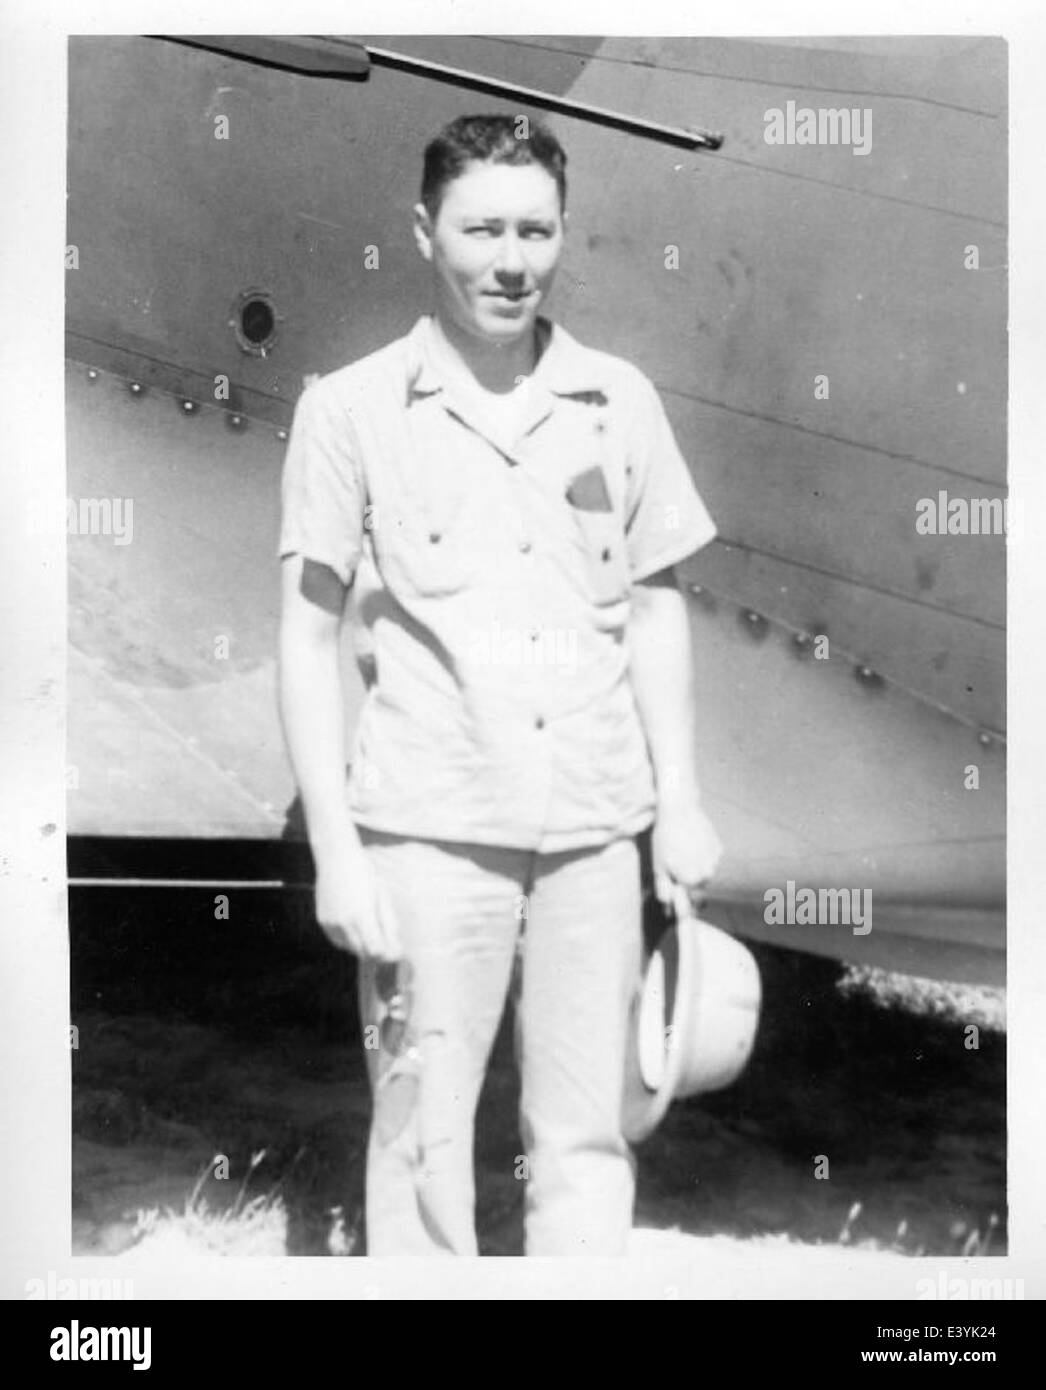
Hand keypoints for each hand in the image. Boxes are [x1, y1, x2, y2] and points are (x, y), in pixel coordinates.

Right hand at [313, 848, 401, 960]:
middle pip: (364, 953)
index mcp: (362, 915)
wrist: (337, 858)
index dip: (388, 954)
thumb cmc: (364, 874)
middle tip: (390, 946)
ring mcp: (331, 923)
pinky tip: (356, 927)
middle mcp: (344, 923)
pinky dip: (349, 939)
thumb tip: (396, 947)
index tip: (397, 952)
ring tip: (372, 931)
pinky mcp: (323, 921)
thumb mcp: (382, 898)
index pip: (376, 950)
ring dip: (363, 946)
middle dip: (378, 952)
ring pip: (350, 948)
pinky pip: (338, 940)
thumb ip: (388, 925)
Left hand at [651, 799, 722, 914]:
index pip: (689, 904)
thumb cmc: (665, 838)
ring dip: (695, 870)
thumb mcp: (658, 866)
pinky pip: (710, 860)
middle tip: (676, 870)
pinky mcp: (719, 848)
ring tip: (682, 853)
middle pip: (698, 889)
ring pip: (704, 874)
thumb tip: (668, 907)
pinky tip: (692, 845)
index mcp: (691, 880)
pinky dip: (702, 857)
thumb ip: (664, 889)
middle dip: (688, 885)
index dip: (682, 904)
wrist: (680, 810)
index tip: (676, 900)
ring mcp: (715, 861)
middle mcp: (707, 873)